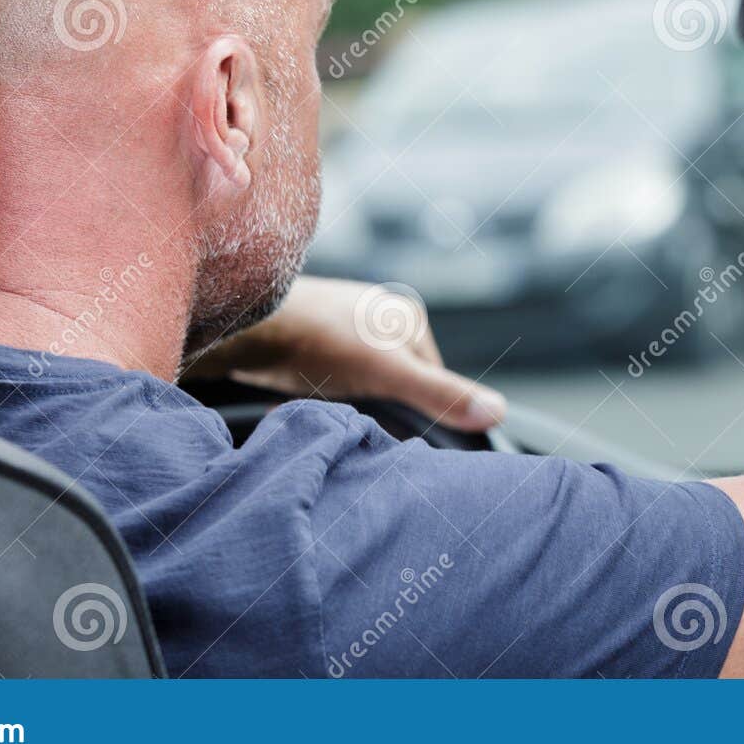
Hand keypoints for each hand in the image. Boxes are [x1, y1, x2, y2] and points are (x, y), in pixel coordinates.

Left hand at [182, 276, 506, 431]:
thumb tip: (497, 411)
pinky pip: (324, 382)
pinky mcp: (308, 341)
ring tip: (318, 408)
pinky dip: (314, 398)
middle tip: (347, 419)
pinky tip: (297, 401)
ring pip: (356, 387)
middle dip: (369, 409)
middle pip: (391, 386)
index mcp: (406, 317)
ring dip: (338, 407)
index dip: (412, 411)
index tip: (388, 427)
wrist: (246, 328)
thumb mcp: (389, 374)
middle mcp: (376, 316)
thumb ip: (442, 395)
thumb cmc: (320, 343)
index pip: (430, 381)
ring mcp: (340, 326)